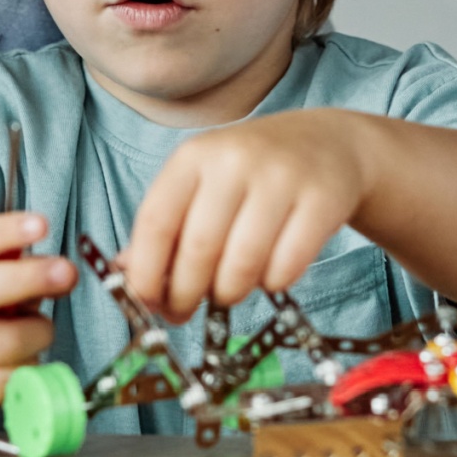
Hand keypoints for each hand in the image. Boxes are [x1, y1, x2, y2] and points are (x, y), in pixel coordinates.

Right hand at [0, 212, 73, 416]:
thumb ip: (10, 261)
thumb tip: (49, 261)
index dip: (4, 232)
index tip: (41, 224)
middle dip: (27, 279)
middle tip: (67, 272)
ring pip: (7, 341)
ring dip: (38, 332)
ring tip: (37, 328)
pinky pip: (11, 380)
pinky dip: (30, 367)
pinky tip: (23, 359)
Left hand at [122, 111, 371, 320]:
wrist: (329, 145)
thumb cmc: (253, 173)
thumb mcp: (202, 183)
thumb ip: (167, 225)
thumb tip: (127, 274)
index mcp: (194, 156)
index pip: (156, 221)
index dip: (147, 272)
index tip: (147, 302)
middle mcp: (234, 161)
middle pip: (199, 248)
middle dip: (186, 294)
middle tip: (184, 312)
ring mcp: (281, 179)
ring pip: (243, 263)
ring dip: (229, 293)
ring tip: (228, 292)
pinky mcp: (321, 201)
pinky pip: (287, 267)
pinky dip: (272, 284)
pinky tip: (269, 275)